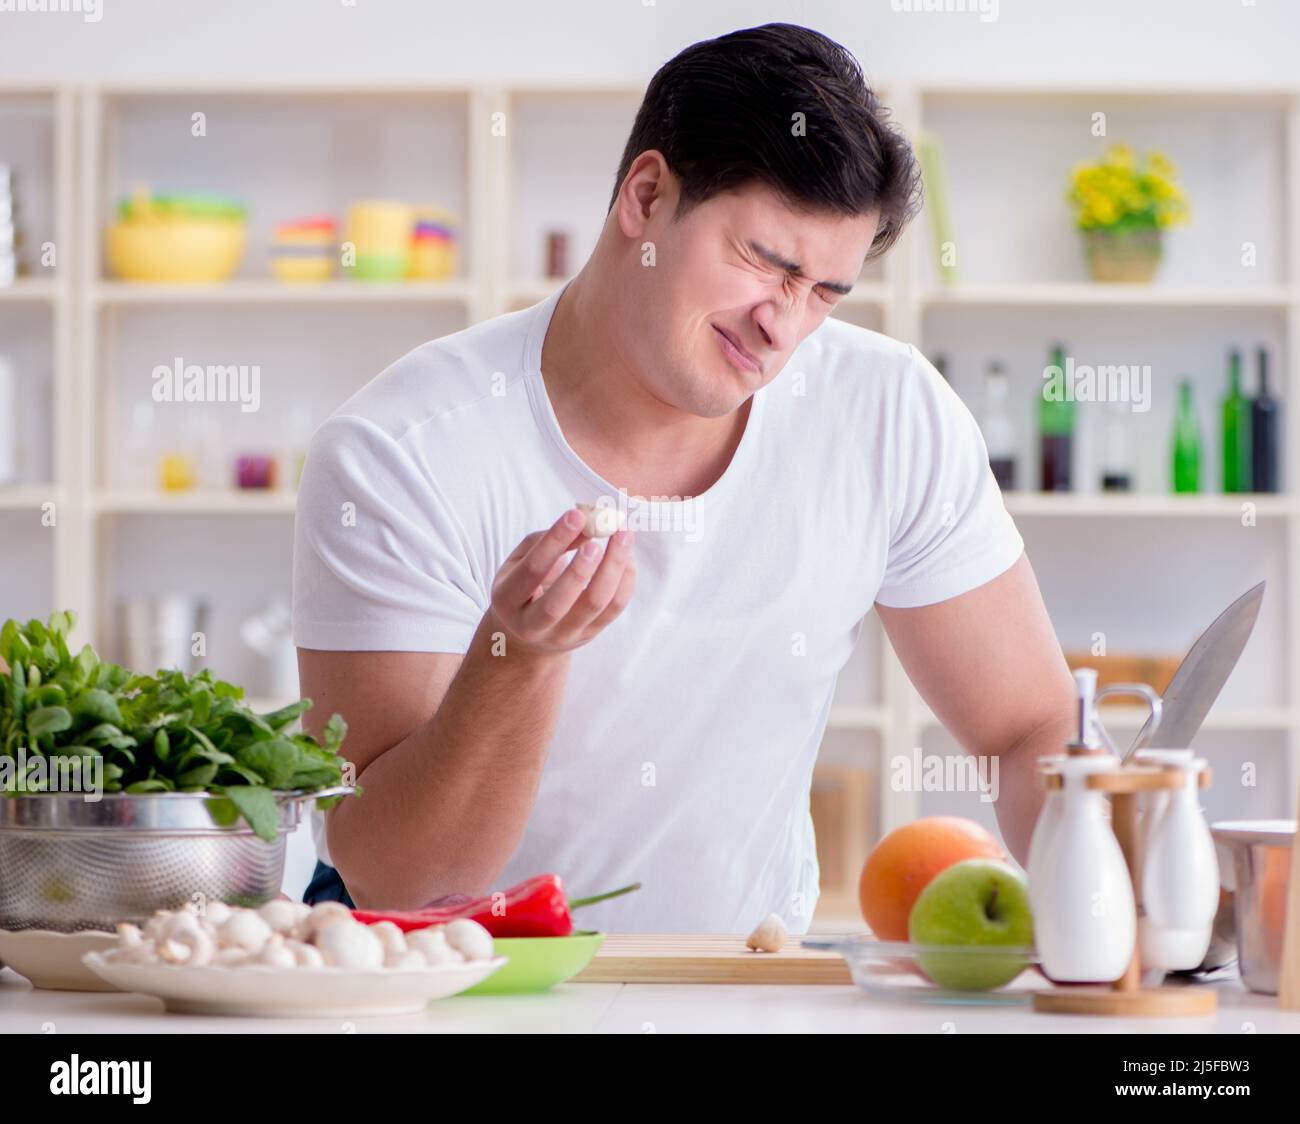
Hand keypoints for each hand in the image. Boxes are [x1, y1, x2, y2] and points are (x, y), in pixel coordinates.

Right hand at [487, 508, 635, 654]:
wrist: (528, 636)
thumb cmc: (524, 587)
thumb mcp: (522, 561)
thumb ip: (548, 541)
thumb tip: (585, 522)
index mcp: (507, 600)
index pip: (533, 570)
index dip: (555, 541)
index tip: (576, 515)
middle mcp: (533, 625)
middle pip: (559, 600)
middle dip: (582, 566)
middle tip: (600, 533)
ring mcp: (564, 635)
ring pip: (593, 604)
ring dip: (613, 567)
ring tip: (623, 536)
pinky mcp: (589, 634)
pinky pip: (614, 608)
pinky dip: (625, 579)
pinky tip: (628, 556)